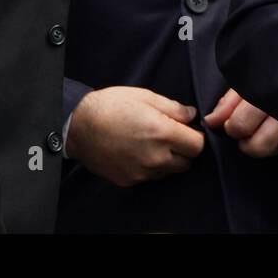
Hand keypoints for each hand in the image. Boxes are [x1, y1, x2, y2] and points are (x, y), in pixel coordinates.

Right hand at [65, 86, 204, 186]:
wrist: (78, 126)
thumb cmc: (112, 106)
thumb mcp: (147, 97)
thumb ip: (174, 108)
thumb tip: (191, 115)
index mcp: (162, 134)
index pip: (198, 146)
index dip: (196, 136)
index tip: (188, 130)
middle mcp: (154, 157)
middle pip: (187, 162)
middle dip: (185, 150)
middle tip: (171, 135)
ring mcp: (141, 172)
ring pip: (169, 172)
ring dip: (169, 160)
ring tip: (153, 143)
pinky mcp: (129, 180)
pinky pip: (150, 177)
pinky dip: (151, 167)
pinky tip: (139, 152)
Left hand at [204, 88, 277, 162]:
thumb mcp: (252, 73)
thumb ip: (231, 98)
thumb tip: (212, 121)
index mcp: (269, 91)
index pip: (241, 125)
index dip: (232, 127)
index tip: (233, 121)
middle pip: (261, 144)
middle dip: (247, 143)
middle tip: (246, 132)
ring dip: (266, 146)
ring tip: (264, 131)